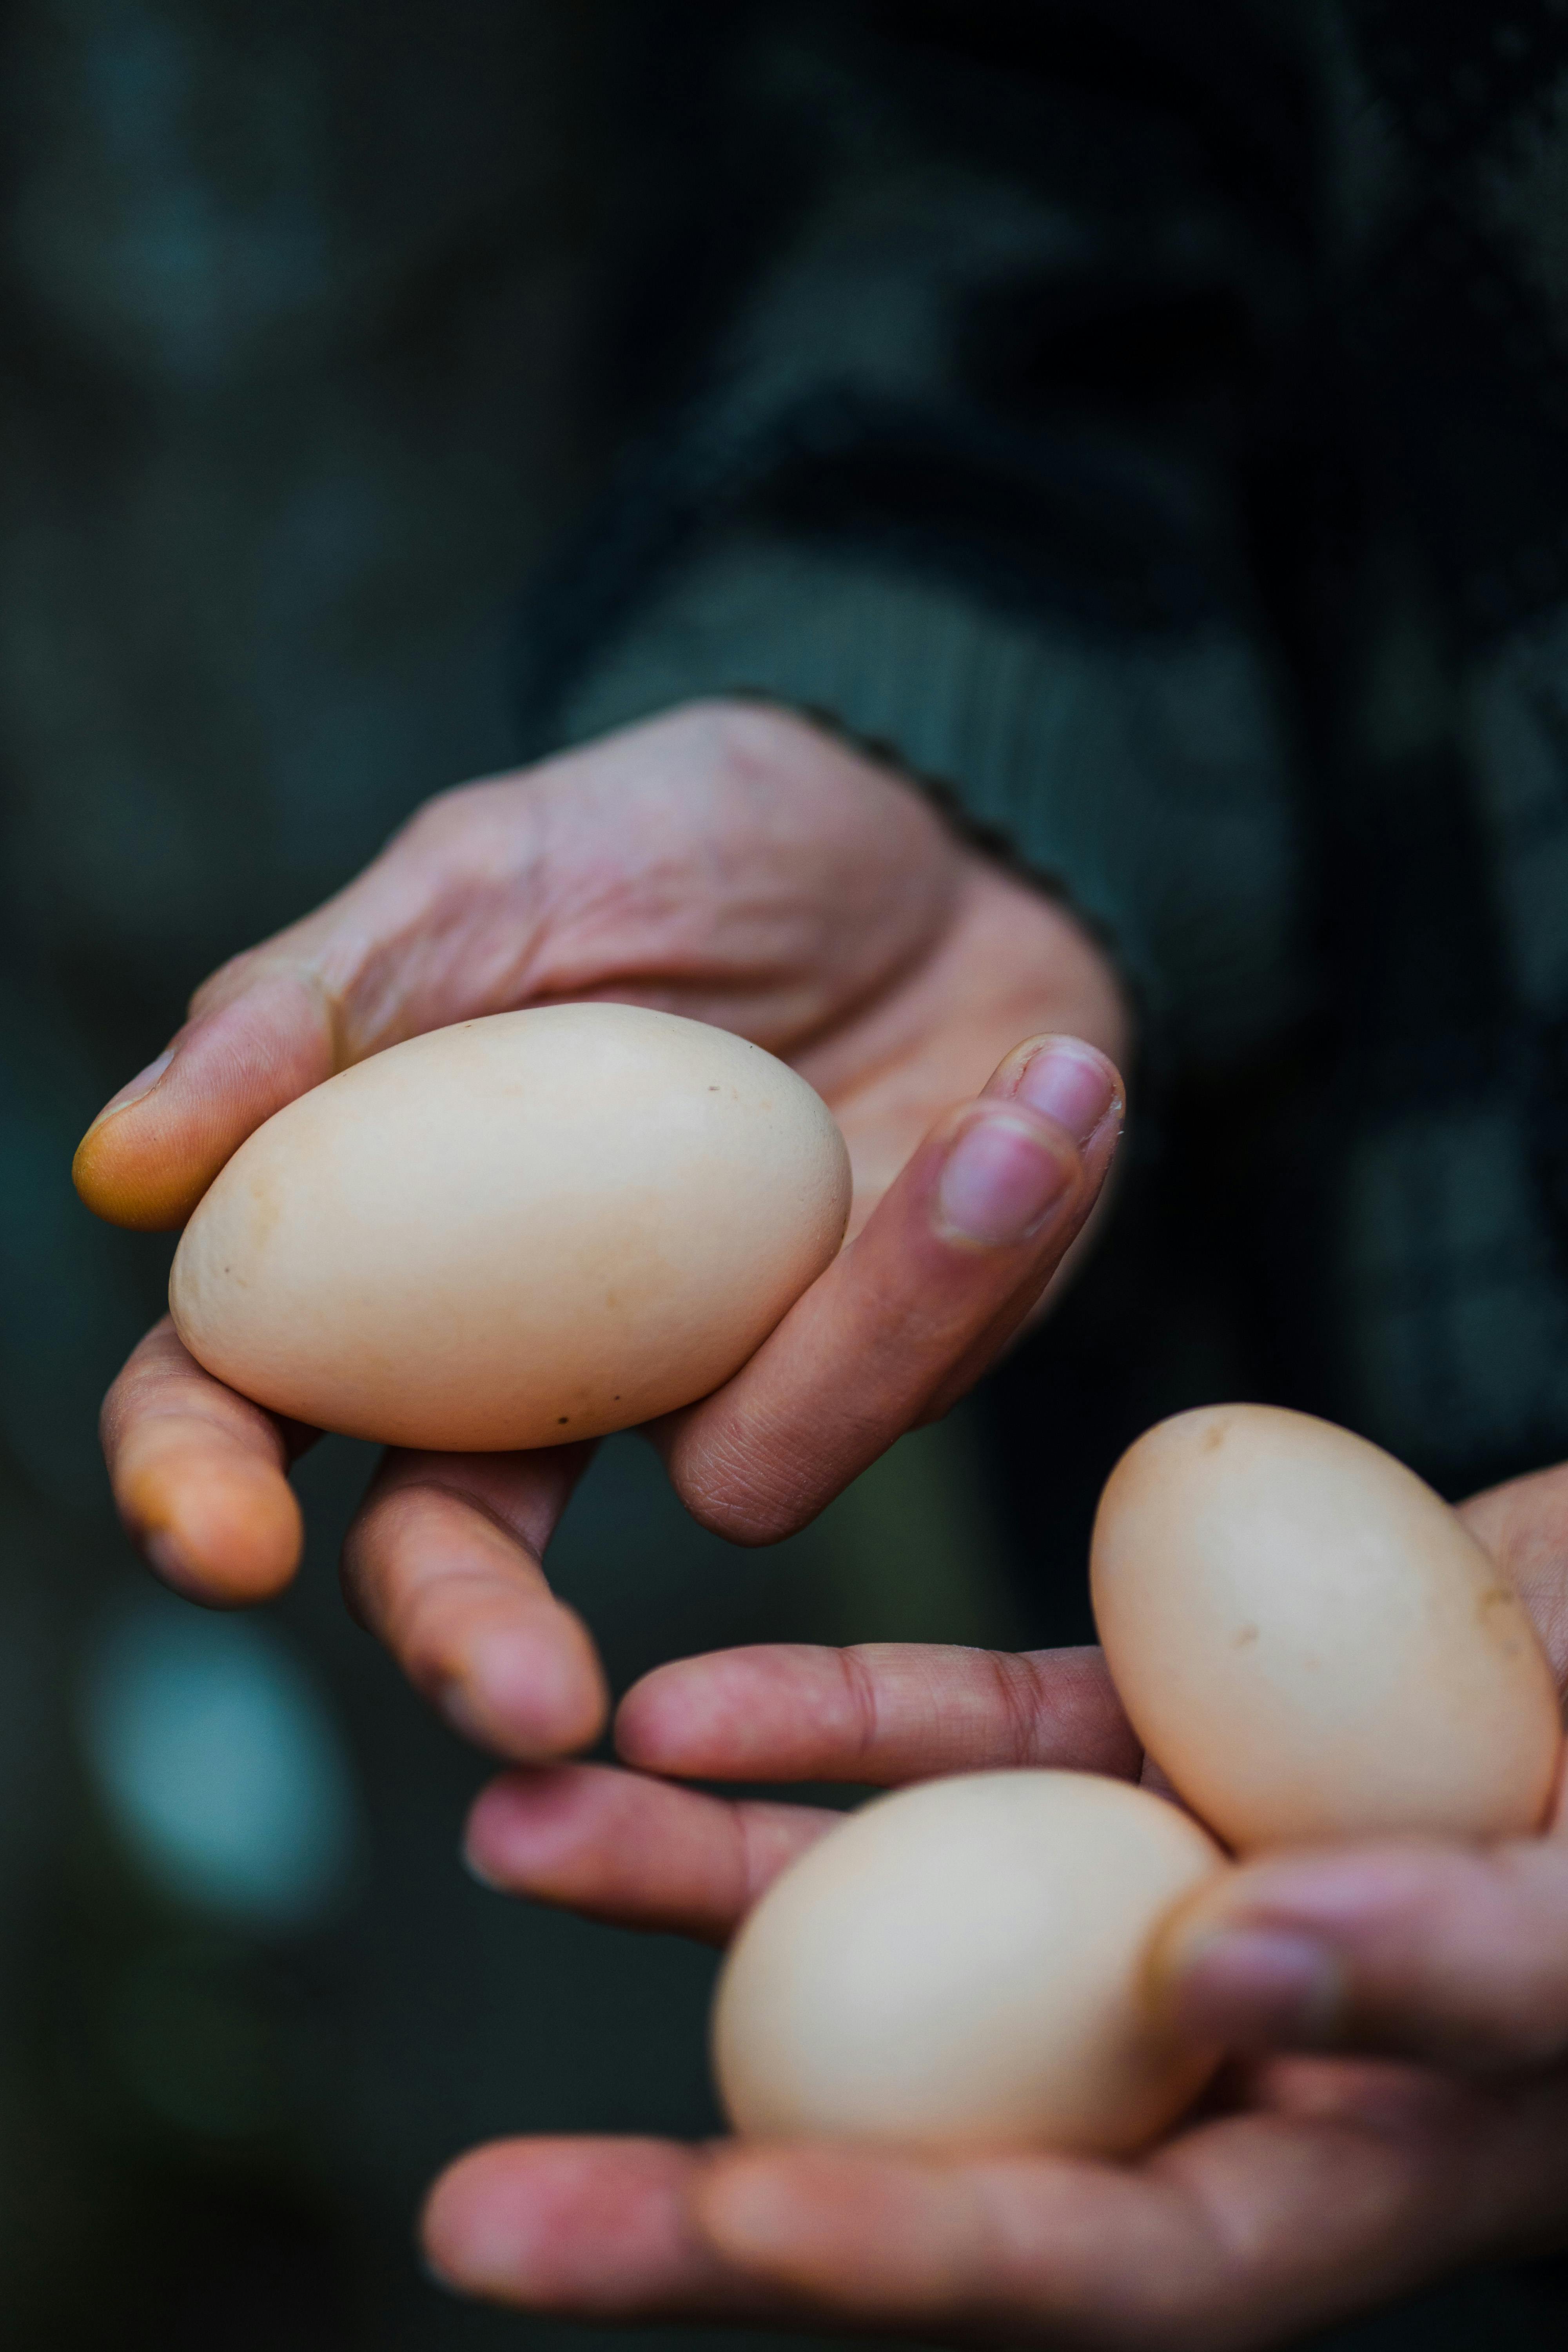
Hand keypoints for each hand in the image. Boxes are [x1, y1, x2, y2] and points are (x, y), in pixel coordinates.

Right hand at [83, 700, 1127, 1760]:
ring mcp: (706, 1376)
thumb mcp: (494, 875)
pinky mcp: (871, 1370)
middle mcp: (529, 1348)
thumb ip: (314, 1007)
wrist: (928, 829)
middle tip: (528, 1697)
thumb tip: (127, 1169)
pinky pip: (896, 1384)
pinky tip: (1046, 1086)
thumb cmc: (684, 836)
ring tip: (1008, 1102)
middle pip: (452, 1550)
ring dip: (872, 1316)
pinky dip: (979, 1241)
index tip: (220, 1536)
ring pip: (731, 1478)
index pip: (242, 1389)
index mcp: (383, 1235)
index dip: (202, 1478)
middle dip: (471, 1631)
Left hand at [417, 1483, 1567, 2345]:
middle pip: (929, 2127)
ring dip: (694, 1879)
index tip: (729, 2221)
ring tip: (512, 1836)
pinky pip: (949, 1734)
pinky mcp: (1132, 1724)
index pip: (1095, 2258)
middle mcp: (1196, 2042)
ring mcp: (1144, 1871)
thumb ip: (1451, 1969)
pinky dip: (822, 1718)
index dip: (916, 2252)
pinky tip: (674, 1710)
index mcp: (1322, 2157)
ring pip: (890, 1903)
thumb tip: (1211, 1971)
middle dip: (703, 2187)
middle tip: (480, 2219)